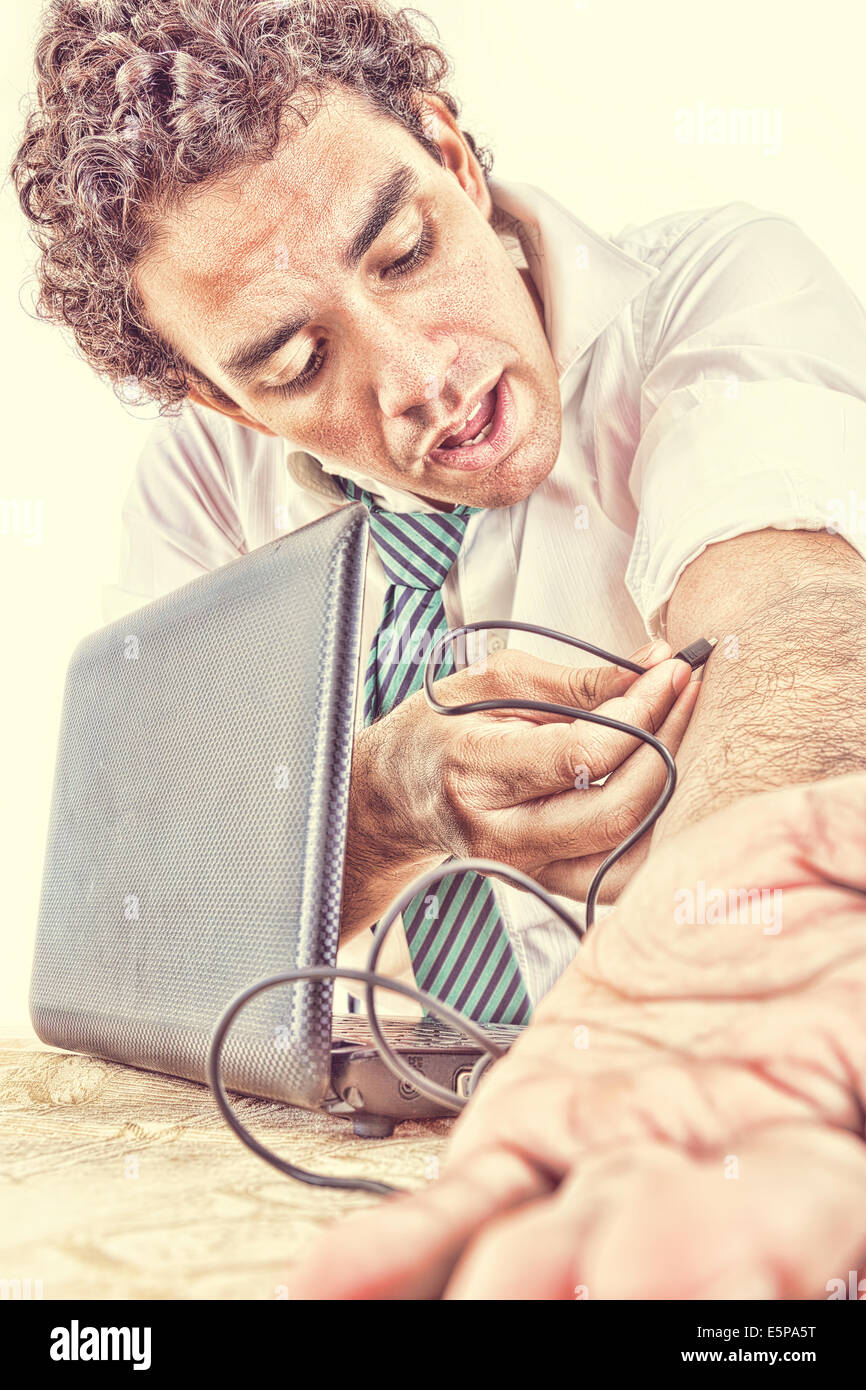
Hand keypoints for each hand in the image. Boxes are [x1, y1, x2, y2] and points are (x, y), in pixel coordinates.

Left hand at [290, 772, 865, 1298]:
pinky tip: (336, 1283)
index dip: (760, 1245)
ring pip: (547, 1235)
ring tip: (461, 1309)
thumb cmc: (834, 889)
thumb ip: (863, 863)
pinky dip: (405, 1240)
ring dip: (504, 1279)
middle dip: (615, 1285)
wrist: (748, 889)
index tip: (731, 1276)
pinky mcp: (535, 1113)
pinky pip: (471, 1190)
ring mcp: (615, 1141)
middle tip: (587, 1295)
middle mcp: (718, 1155)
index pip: (803, 1206)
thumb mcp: (859, 858)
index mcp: (826, 1113)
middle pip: (662, 1248)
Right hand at [340, 640, 698, 936]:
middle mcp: (499, 834)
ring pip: (626, 850)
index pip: (584, 754)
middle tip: (686, 694)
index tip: (671, 671)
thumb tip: (653, 666)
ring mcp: (523, 868)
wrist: (395, 794)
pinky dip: (651, 824)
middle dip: (667, 745)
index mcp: (476, 771)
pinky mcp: (544, 882)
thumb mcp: (495, 682)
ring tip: (679, 730)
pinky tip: (661, 775)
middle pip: (616, 810)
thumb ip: (579, 681)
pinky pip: (618, 868)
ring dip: (669, 788)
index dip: (642, 710)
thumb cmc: (440, 730)